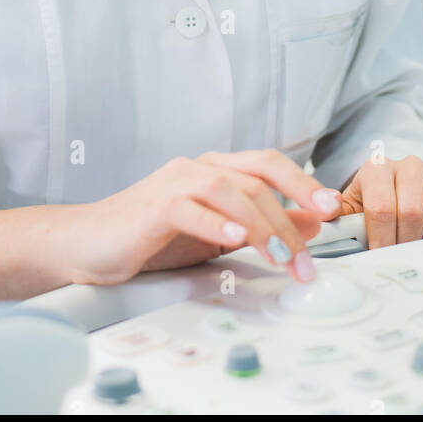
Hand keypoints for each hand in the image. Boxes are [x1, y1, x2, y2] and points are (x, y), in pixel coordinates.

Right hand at [60, 149, 342, 286]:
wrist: (89, 244)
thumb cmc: (151, 238)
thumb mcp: (217, 234)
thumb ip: (260, 226)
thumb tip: (311, 223)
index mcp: (215, 169)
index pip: (268, 164)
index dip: (303, 182)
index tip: (333, 208)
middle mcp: (197, 167)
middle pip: (256, 177)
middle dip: (290, 216)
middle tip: (307, 258)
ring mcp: (174, 181)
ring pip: (230, 189)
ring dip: (261, 224)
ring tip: (282, 257)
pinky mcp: (153, 205)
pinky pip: (190, 207)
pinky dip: (216, 221)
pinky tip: (235, 237)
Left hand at [340, 156, 422, 248]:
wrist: (398, 192)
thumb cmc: (374, 208)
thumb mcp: (349, 212)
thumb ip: (333, 215)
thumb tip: (323, 215)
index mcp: (375, 170)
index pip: (381, 207)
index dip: (383, 239)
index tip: (383, 257)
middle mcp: (407, 164)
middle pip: (412, 209)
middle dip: (409, 242)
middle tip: (407, 257)